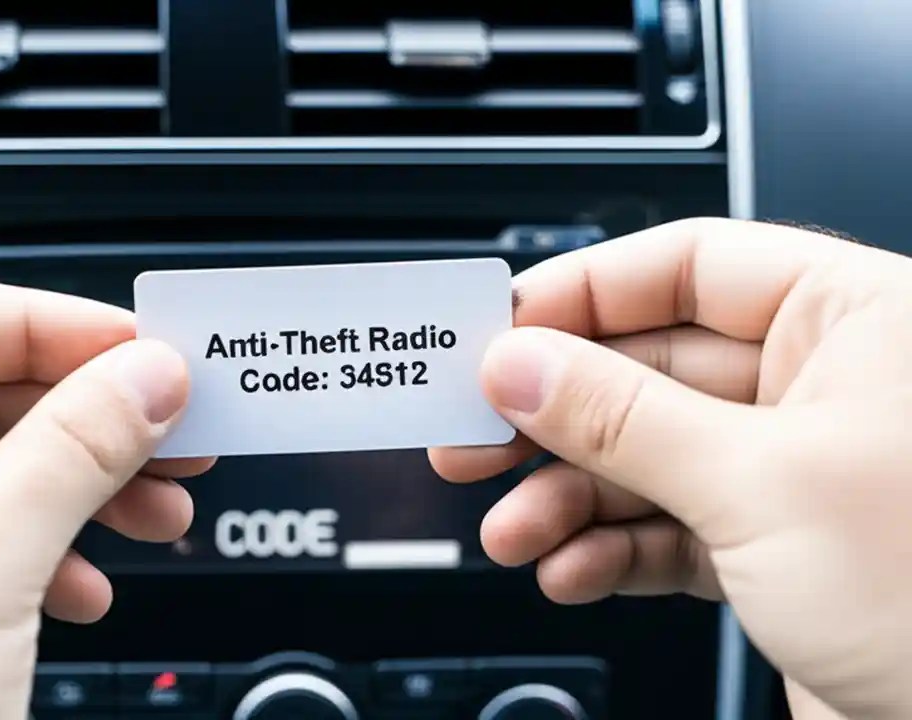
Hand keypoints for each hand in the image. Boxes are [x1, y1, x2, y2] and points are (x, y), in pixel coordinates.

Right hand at [429, 219, 911, 719]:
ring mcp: (797, 471)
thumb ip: (621, 417)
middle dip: (554, 417)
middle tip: (471, 436)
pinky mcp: (778, 549)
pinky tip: (571, 570)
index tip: (498, 334)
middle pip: (648, 370)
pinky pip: (669, 527)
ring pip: (647, 457)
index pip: (689, 266)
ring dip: (567, 499)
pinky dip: (611, 550)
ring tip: (513, 531)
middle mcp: (826, 385)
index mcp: (855, 320)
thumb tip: (519, 365)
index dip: (582, 295)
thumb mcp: (757, 485)